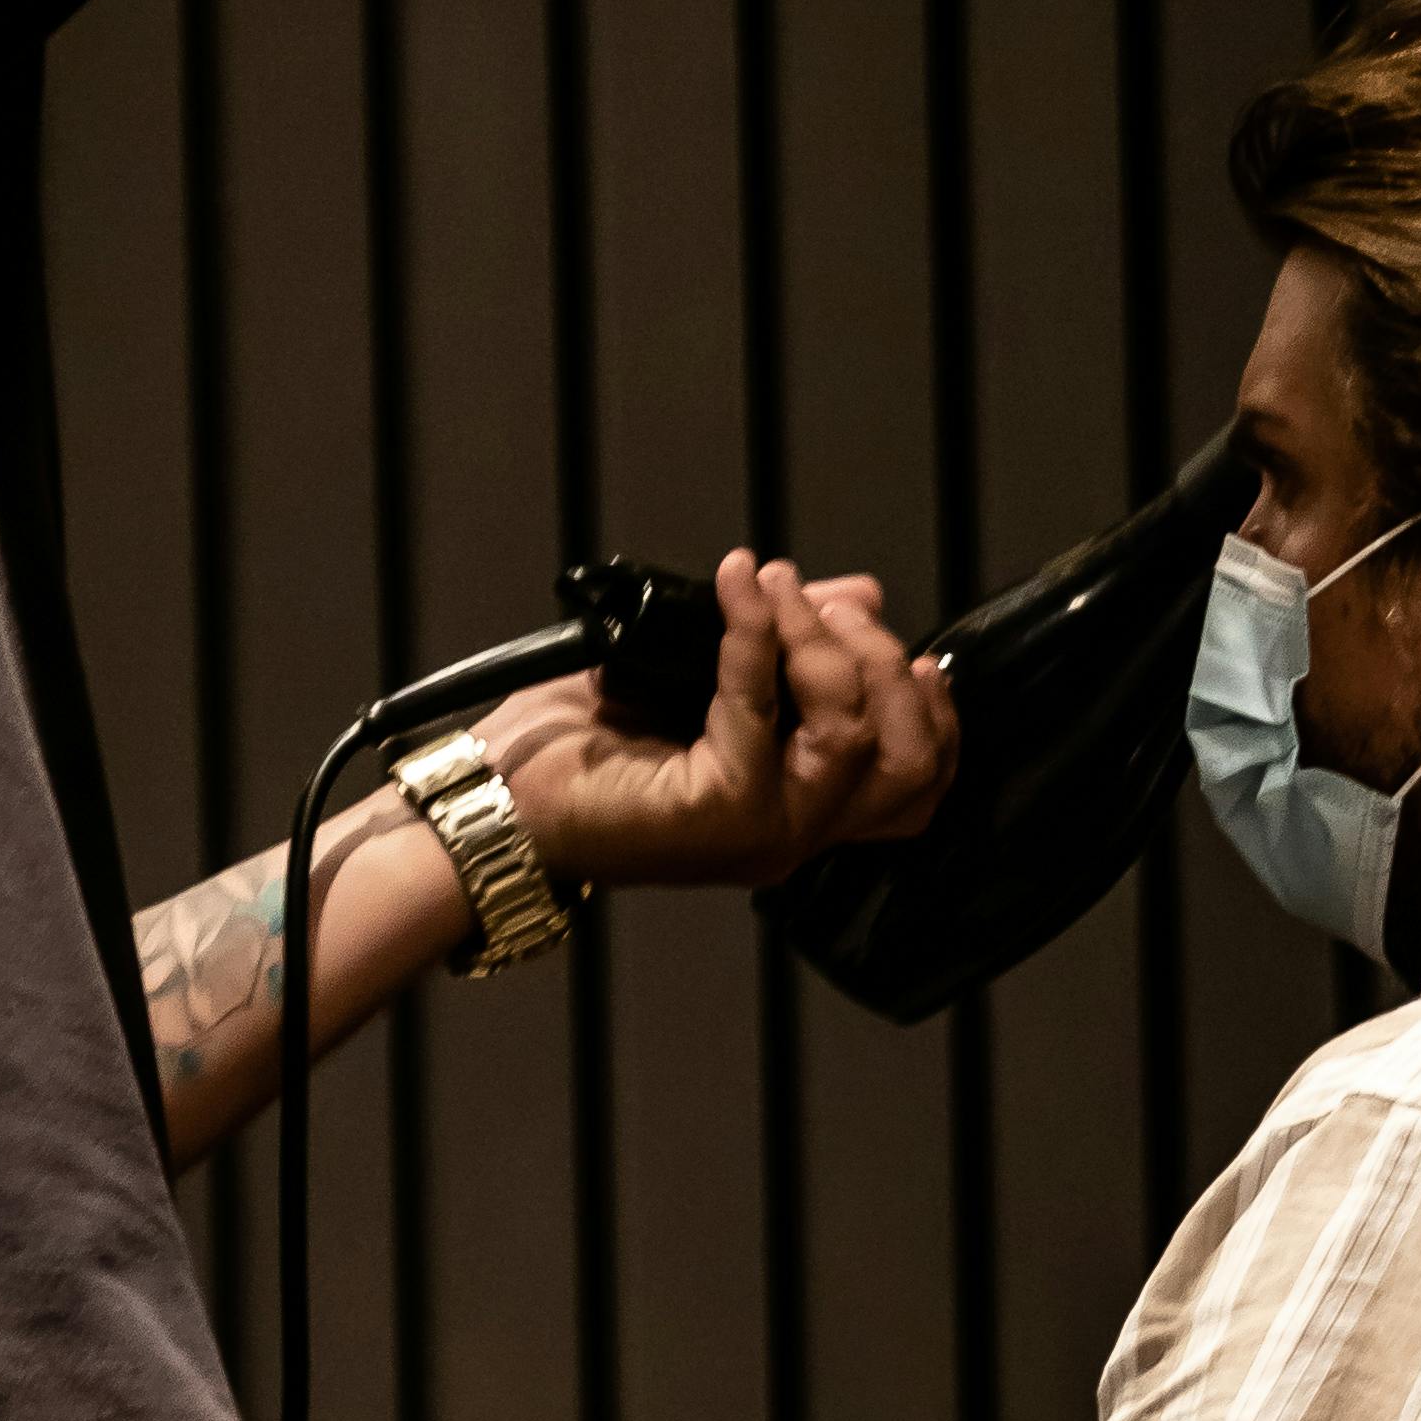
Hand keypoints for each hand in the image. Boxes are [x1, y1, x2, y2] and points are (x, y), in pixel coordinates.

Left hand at [485, 551, 953, 897]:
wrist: (499, 798)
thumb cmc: (585, 744)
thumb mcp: (701, 674)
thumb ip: (783, 643)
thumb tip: (857, 592)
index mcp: (803, 805)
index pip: (918, 772)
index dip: (921, 694)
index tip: (867, 616)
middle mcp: (797, 830)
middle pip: (908, 758)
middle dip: (879, 659)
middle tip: (817, 600)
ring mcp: (765, 832)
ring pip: (852, 736)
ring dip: (819, 642)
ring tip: (774, 588)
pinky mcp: (719, 815)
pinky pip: (761, 713)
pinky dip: (752, 638)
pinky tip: (736, 590)